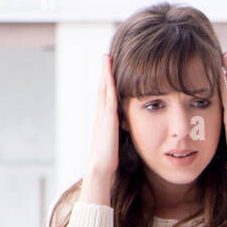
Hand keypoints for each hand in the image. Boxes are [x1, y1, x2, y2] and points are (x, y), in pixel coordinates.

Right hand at [82, 53, 118, 202]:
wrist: (100, 169)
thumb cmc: (109, 162)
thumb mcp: (115, 144)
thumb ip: (118, 135)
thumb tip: (127, 132)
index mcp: (103, 121)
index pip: (105, 97)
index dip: (106, 83)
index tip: (108, 70)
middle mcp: (100, 116)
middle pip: (101, 89)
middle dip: (103, 73)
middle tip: (105, 57)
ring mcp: (102, 117)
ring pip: (103, 90)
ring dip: (105, 73)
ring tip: (106, 58)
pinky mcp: (107, 120)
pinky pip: (108, 98)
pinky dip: (108, 85)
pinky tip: (110, 74)